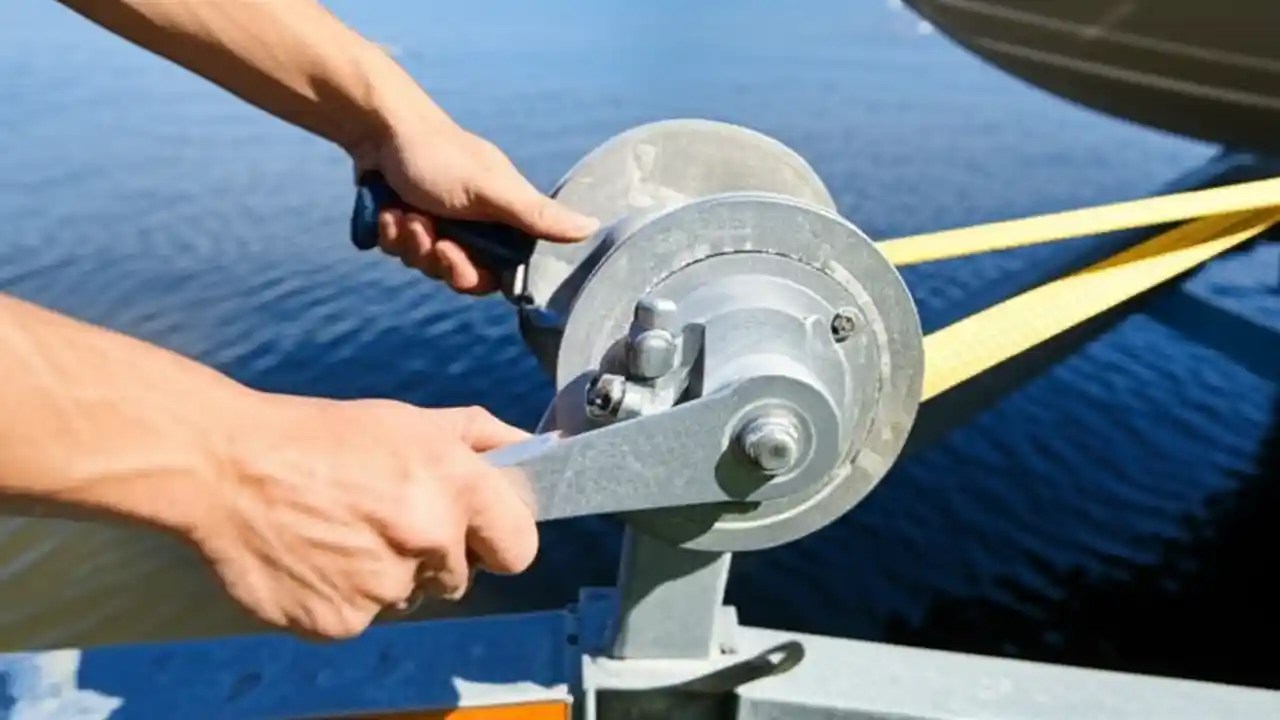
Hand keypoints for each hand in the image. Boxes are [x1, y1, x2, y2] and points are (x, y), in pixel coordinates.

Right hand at [191, 396, 537, 639]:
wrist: (228, 467)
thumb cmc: (322, 438)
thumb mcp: (409, 419)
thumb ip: (480, 438)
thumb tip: (532, 448)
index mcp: (455, 485)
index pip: (519, 546)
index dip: (499, 541)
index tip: (480, 534)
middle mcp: (429, 540)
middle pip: (460, 576)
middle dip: (434, 553)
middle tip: (386, 518)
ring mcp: (386, 587)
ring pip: (410, 596)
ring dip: (387, 574)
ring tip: (342, 530)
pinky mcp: (343, 622)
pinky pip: (363, 618)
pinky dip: (345, 596)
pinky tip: (317, 556)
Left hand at [351, 116, 598, 294]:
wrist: (377, 128)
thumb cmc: (437, 154)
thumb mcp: (490, 190)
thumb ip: (537, 215)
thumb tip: (594, 228)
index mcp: (501, 218)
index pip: (498, 273)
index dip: (472, 274)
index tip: (452, 254)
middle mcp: (473, 224)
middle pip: (458, 274)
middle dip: (434, 257)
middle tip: (422, 229)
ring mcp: (438, 223)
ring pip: (424, 264)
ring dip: (408, 241)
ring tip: (401, 210)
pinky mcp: (408, 222)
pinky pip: (400, 250)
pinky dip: (390, 232)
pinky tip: (387, 208)